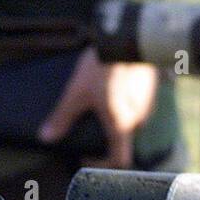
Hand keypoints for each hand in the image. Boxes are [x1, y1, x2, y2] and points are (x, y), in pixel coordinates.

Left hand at [38, 48, 158, 167]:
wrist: (129, 35)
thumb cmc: (104, 65)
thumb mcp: (76, 92)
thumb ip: (62, 118)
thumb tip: (46, 138)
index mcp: (122, 126)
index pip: (119, 161)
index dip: (102, 164)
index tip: (87, 155)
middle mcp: (139, 119)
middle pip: (123, 139)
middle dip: (106, 136)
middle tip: (89, 124)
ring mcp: (149, 104)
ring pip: (131, 120)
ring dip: (117, 118)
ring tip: (101, 102)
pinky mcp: (153, 88)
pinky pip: (139, 103)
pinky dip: (126, 102)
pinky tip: (114, 86)